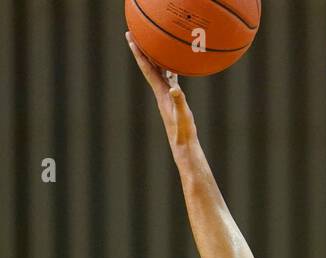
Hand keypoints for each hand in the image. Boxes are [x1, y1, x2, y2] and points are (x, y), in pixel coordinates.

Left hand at [125, 32, 197, 149]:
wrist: (183, 143)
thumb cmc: (183, 130)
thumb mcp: (182, 115)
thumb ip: (179, 101)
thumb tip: (175, 89)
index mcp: (160, 92)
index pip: (147, 69)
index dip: (139, 53)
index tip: (131, 39)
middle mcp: (160, 91)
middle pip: (148, 66)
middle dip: (141, 50)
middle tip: (134, 33)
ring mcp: (166, 94)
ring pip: (157, 71)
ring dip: (153, 57)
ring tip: (150, 43)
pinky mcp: (173, 98)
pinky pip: (169, 78)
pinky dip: (168, 69)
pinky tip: (171, 65)